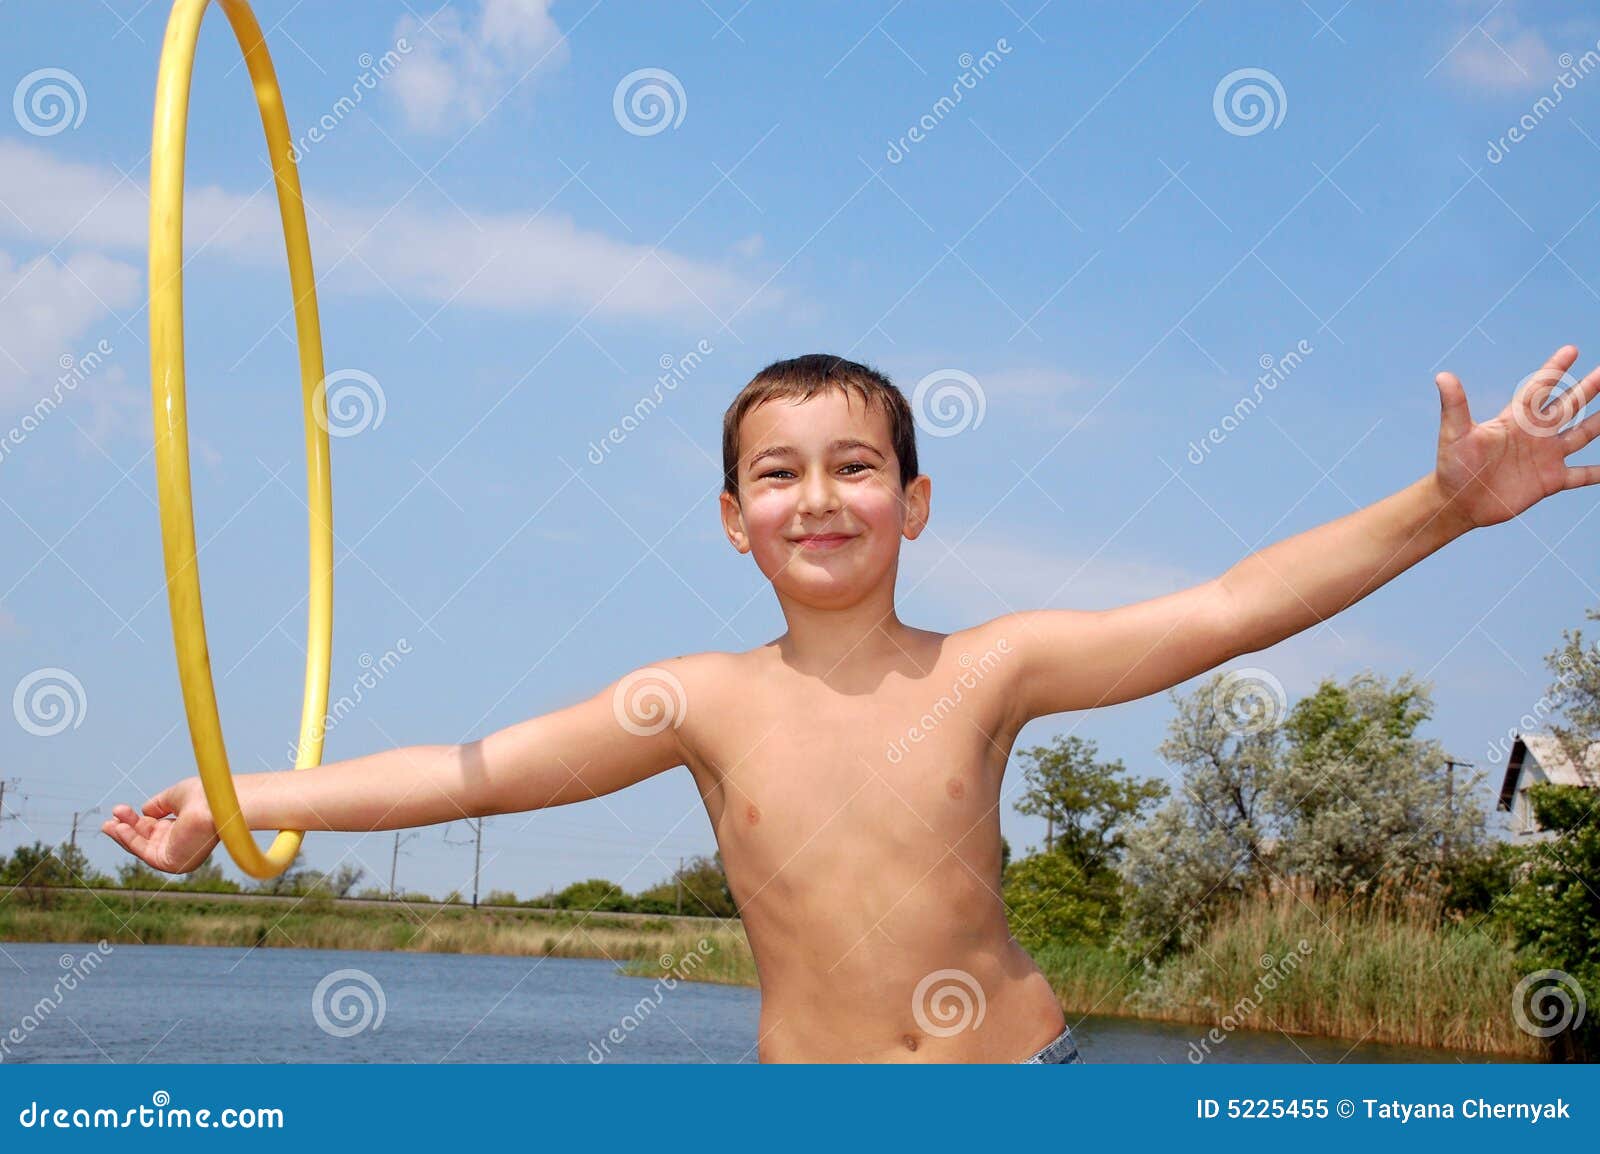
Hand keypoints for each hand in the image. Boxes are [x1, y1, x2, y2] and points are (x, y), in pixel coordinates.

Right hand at [101, 776, 219, 873]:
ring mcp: (177, 854)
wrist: (217, 803)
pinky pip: (145, 853)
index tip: (119, 810)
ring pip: (143, 848)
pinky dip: (130, 841)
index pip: (154, 828)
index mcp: (184, 829)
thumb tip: (144, 810)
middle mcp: (181, 844)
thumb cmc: (204, 796)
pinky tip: (119, 828)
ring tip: (109, 823)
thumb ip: (158, 805)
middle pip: (145, 840)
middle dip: (126, 830)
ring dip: (124, 836)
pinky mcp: (173, 863)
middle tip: (108, 820)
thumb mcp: (176, 796)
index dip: (136, 821)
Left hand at [1433, 344, 1599, 529]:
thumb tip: (1442, 376)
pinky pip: (1581, 475)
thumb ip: (1454, 405)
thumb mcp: (1454, 434)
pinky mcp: (1550, 480)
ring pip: (1582, 434)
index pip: (1540, 387)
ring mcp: (1546, 456)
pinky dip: (1598, 472)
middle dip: (1590, 387)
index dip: (1555, 368)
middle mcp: (1536, 434)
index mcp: (1516, 419)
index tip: (1572, 349)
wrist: (1458, 502)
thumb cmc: (1453, 466)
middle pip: (1570, 405)